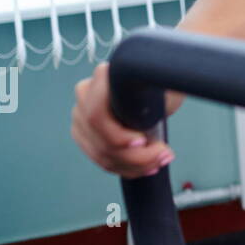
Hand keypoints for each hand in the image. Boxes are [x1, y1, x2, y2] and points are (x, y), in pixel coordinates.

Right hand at [71, 62, 176, 178]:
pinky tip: (149, 167)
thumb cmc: (160, 82)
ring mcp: (80, 116)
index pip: (96, 114)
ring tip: (161, 161)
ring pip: (101, 154)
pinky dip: (126, 168)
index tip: (143, 141)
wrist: (152, 85)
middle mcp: (85, 95)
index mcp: (102, 76)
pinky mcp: (84, 135)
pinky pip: (101, 160)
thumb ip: (158, 87)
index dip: (117, 135)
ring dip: (134, 165)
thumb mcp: (164, 79)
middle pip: (101, 140)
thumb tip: (161, 100)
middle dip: (135, 156)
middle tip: (164, 154)